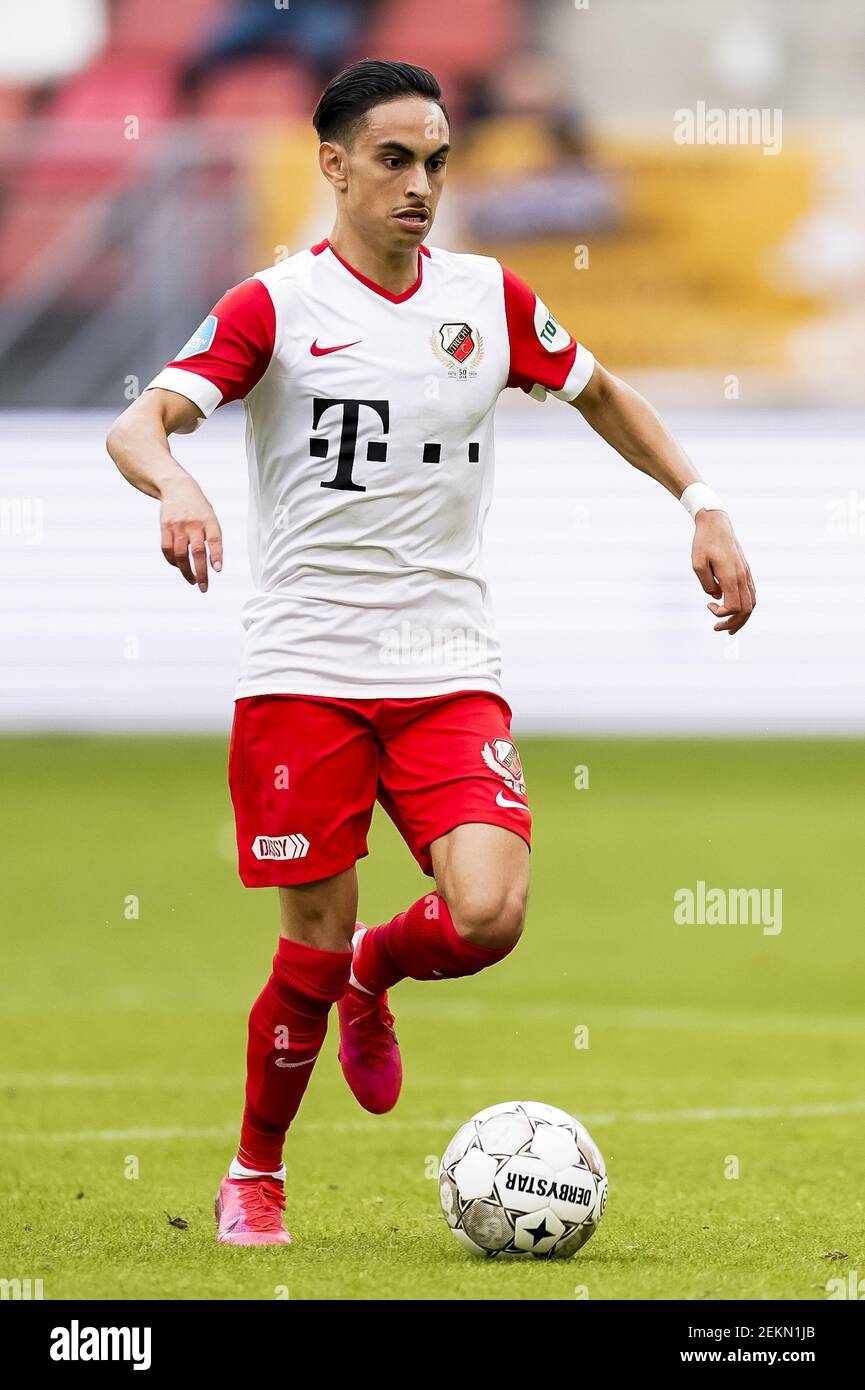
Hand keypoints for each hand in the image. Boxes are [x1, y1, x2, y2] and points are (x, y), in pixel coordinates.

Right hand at [159, 476, 222, 591]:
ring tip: (193, 581)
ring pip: (180, 555)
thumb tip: (213, 564)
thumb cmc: (198, 507)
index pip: (215, 540)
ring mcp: (178, 526)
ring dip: (186, 571)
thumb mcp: (210, 516)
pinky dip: (173, 562)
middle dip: (201, 572)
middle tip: (203, 587)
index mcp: (209, 520)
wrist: (176, 487)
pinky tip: (179, 567)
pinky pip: (167, 550)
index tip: (217, 569)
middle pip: (197, 552)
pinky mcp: (165, 527)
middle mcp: (194, 524)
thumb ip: (212, 536)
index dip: (216, 555)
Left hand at [691, 510, 755, 633]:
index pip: (733, 607)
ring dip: (742, 618)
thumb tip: (715, 596)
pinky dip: (746, 606)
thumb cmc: (704, 542)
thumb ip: (707, 584)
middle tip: (718, 629)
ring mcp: (746, 574)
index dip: (721, 614)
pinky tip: (736, 609)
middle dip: (733, 624)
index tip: (708, 606)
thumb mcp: (697, 564)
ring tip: (729, 626)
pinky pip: (751, 593)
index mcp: (731, 576)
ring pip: (751, 603)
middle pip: (746, 610)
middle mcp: (742, 577)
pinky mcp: (746, 570)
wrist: (716, 523)